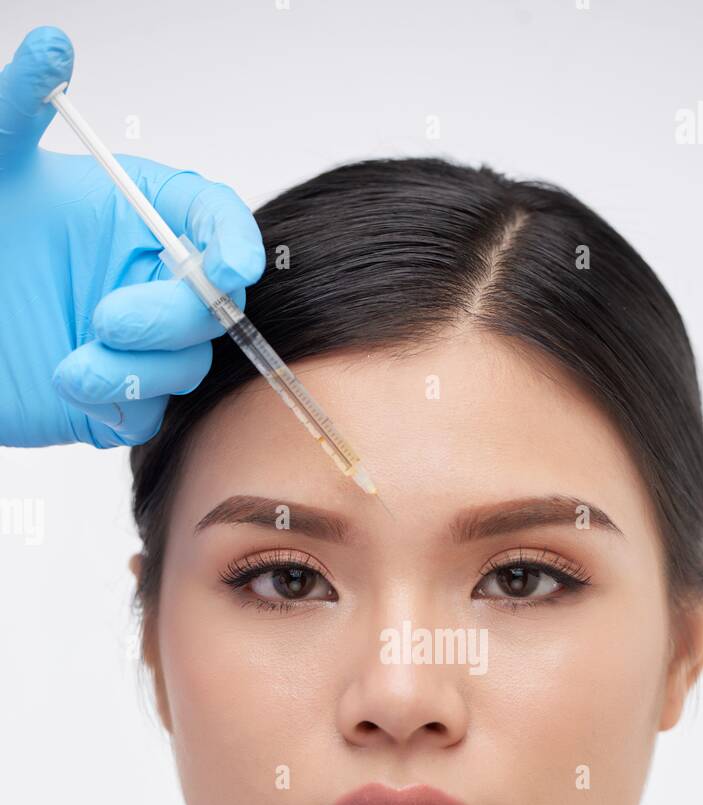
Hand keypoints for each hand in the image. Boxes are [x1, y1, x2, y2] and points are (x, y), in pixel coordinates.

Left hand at [0, 26, 264, 448]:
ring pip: (188, 367)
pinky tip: (65, 380)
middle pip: (213, 304)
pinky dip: (115, 401)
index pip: (213, 220)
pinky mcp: (119, 399)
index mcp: (136, 216)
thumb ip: (19, 105)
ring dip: (136, 369)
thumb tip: (52, 46)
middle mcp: (147, 278)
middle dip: (171, 317)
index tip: (230, 266)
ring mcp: (139, 344)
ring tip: (69, 361)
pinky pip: (148, 413)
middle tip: (108, 318)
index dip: (233, 241)